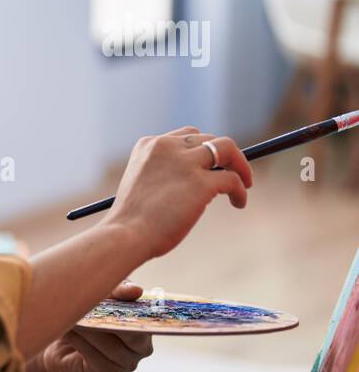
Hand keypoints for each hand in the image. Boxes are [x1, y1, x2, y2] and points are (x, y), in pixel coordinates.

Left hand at [39, 280, 153, 371]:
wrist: (59, 340)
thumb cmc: (86, 314)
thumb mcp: (102, 296)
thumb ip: (118, 291)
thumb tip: (136, 291)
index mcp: (146, 325)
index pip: (146, 316)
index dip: (130, 305)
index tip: (111, 296)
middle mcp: (142, 347)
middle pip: (132, 334)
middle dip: (108, 319)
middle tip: (87, 307)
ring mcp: (126, 363)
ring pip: (111, 346)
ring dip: (89, 330)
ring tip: (72, 317)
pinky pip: (96, 357)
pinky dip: (80, 342)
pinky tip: (68, 332)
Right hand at [103, 126, 252, 261]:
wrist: (125, 236)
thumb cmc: (131, 220)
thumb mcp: (144, 184)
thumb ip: (165, 173)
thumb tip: (198, 179)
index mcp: (149, 145)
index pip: (187, 135)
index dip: (202, 149)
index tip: (210, 165)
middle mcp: (167, 147)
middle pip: (209, 138)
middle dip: (223, 156)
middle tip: (230, 174)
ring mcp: (185, 163)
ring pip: (227, 149)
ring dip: (240, 164)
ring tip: (244, 182)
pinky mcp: (201, 182)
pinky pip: (233, 179)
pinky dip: (240, 191)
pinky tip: (238, 203)